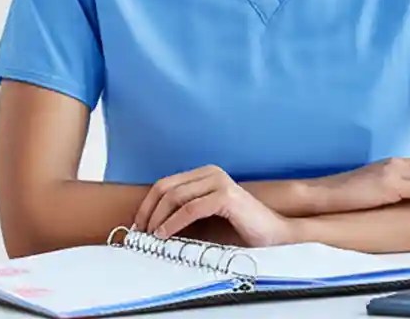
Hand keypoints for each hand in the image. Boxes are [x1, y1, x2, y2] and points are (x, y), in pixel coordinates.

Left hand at [134, 165, 290, 246]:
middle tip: (140, 233)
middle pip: (166, 188)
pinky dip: (172, 223)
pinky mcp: (226, 196)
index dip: (147, 204)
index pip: (165, 184)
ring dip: (157, 219)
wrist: (272, 235)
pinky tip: (164, 235)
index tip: (137, 225)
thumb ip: (183, 212)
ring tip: (150, 237)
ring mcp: (220, 182)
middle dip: (148, 212)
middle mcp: (212, 172)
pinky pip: (190, 209)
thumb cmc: (239, 228)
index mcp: (205, 173)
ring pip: (175, 197)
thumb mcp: (205, 216)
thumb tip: (149, 224)